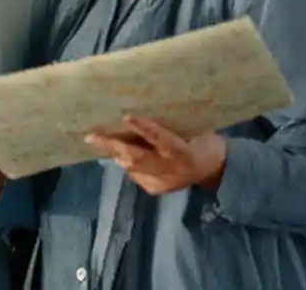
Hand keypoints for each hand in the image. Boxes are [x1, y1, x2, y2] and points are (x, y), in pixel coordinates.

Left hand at [85, 116, 227, 196]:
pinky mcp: (155, 189)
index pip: (160, 138)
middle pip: (136, 156)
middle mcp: (170, 169)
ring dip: (114, 153)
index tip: (126, 116)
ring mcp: (162, 182)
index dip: (143, 127)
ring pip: (131, 167)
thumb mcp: (191, 129)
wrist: (214, 169)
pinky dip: (126, 163)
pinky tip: (119, 154)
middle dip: (112, 146)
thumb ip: (166, 127)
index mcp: (182, 150)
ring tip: (97, 140)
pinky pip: (134, 174)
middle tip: (91, 136)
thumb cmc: (200, 140)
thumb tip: (137, 116)